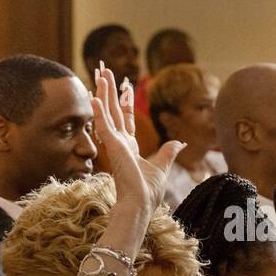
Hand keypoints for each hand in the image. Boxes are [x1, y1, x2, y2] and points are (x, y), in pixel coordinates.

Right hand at [91, 63, 182, 211]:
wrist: (141, 203)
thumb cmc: (148, 191)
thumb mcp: (162, 166)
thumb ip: (168, 152)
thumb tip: (180, 142)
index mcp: (129, 148)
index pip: (125, 120)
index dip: (124, 103)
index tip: (124, 89)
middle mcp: (119, 143)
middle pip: (113, 111)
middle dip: (109, 91)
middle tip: (104, 71)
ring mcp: (114, 144)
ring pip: (107, 113)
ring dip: (103, 93)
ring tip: (100, 74)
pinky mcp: (113, 147)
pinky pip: (104, 125)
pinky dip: (99, 111)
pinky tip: (95, 96)